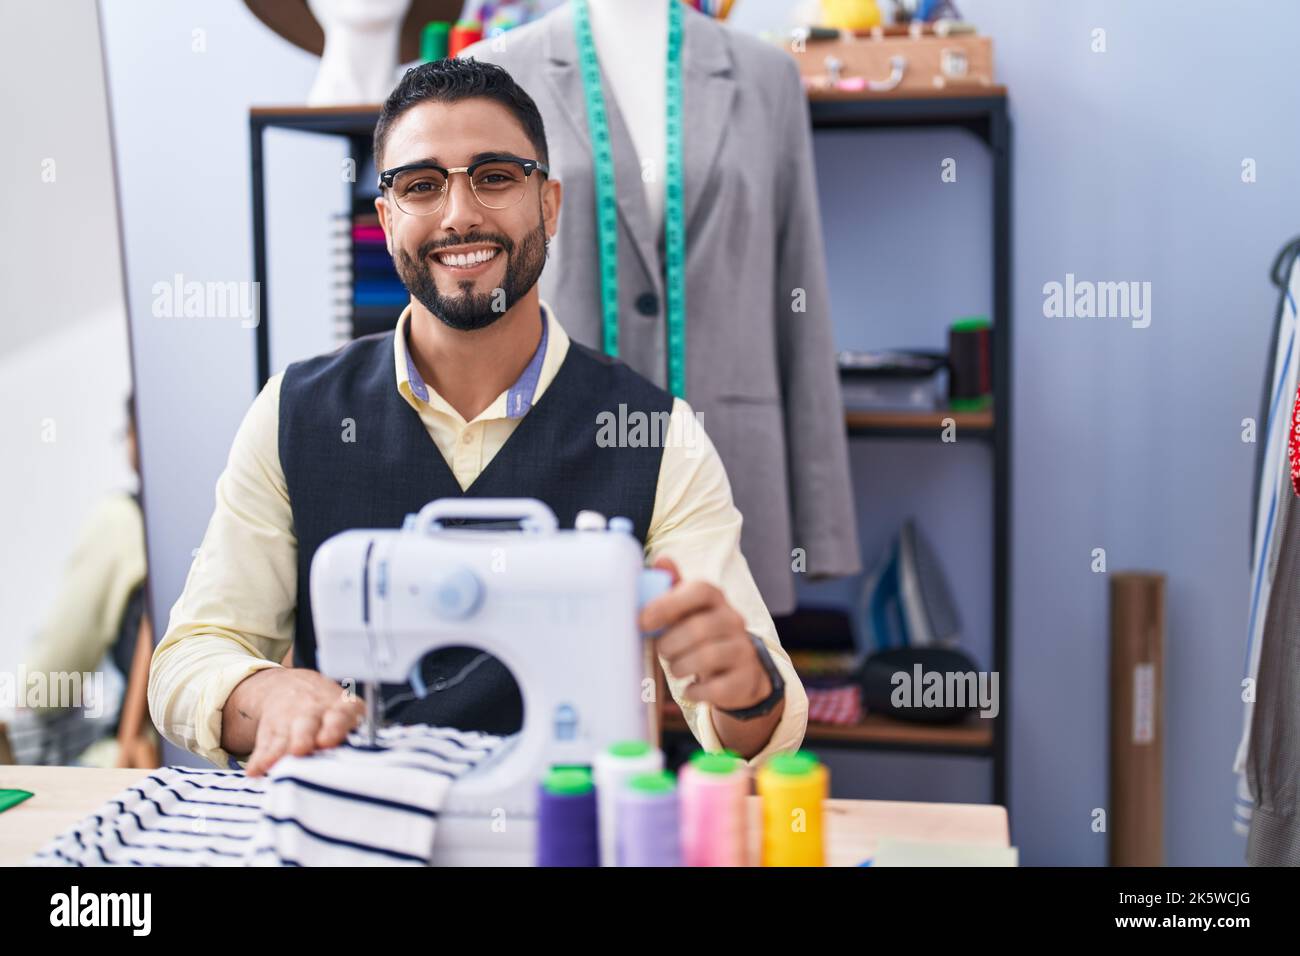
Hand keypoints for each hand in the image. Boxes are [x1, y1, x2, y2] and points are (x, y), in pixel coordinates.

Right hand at [225, 668, 364, 776]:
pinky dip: (260, 759)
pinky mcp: (271, 732)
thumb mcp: (346, 714)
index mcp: (340, 709)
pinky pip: (266, 746)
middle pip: (308, 723)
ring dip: (279, 751)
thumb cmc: (331, 712)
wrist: (293, 687)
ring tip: (272, 765)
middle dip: (304, 737)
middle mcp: (314, 712)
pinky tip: (254, 770)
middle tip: (300, 749)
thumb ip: (352, 736)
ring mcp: (290, 721)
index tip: (327, 741)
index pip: (340, 715)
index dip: (334, 727)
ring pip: (285, 735)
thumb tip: (360, 760)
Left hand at [638, 557, 771, 711]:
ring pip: (708, 657)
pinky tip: (690, 688)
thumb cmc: (699, 637)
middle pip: (699, 628)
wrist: (737, 672)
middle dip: (670, 644)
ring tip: (675, 667)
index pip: (699, 590)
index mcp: (715, 598)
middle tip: (662, 651)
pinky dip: (695, 691)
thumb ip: (671, 590)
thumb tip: (661, 560)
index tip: (643, 621)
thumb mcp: (685, 612)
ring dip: (680, 666)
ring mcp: (743, 649)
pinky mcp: (745, 679)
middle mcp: (734, 620)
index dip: (668, 603)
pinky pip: (716, 687)